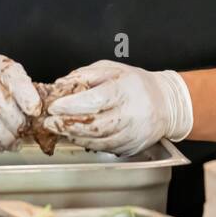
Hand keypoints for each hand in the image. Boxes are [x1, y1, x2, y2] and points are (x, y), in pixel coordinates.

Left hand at [43, 60, 192, 157]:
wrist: (165, 103)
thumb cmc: (136, 84)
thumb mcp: (112, 68)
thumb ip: (85, 75)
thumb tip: (61, 85)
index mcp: (125, 90)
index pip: (95, 100)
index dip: (72, 105)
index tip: (54, 106)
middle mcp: (131, 114)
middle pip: (95, 125)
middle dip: (67, 125)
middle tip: (49, 122)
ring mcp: (133, 133)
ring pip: (98, 140)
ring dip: (74, 136)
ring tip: (59, 129)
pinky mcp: (132, 146)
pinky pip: (105, 148)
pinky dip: (87, 143)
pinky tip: (76, 135)